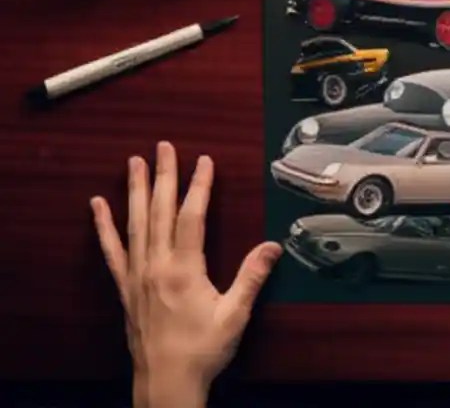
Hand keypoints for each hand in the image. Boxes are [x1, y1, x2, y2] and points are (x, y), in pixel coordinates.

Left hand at [90, 142, 280, 406]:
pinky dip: (104, 226)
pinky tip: (97, 206)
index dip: (199, 186)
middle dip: (163, 176)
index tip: (204, 161)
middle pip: (159, 212)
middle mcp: (155, 267)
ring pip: (134, 224)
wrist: (166, 381)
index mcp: (183, 270)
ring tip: (134, 163)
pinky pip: (112, 250)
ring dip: (135, 191)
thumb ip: (252, 277)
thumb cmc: (202, 350)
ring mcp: (136, 275)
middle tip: (163, 146)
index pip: (191, 217)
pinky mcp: (125, 288)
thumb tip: (273, 245)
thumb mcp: (235, 314)